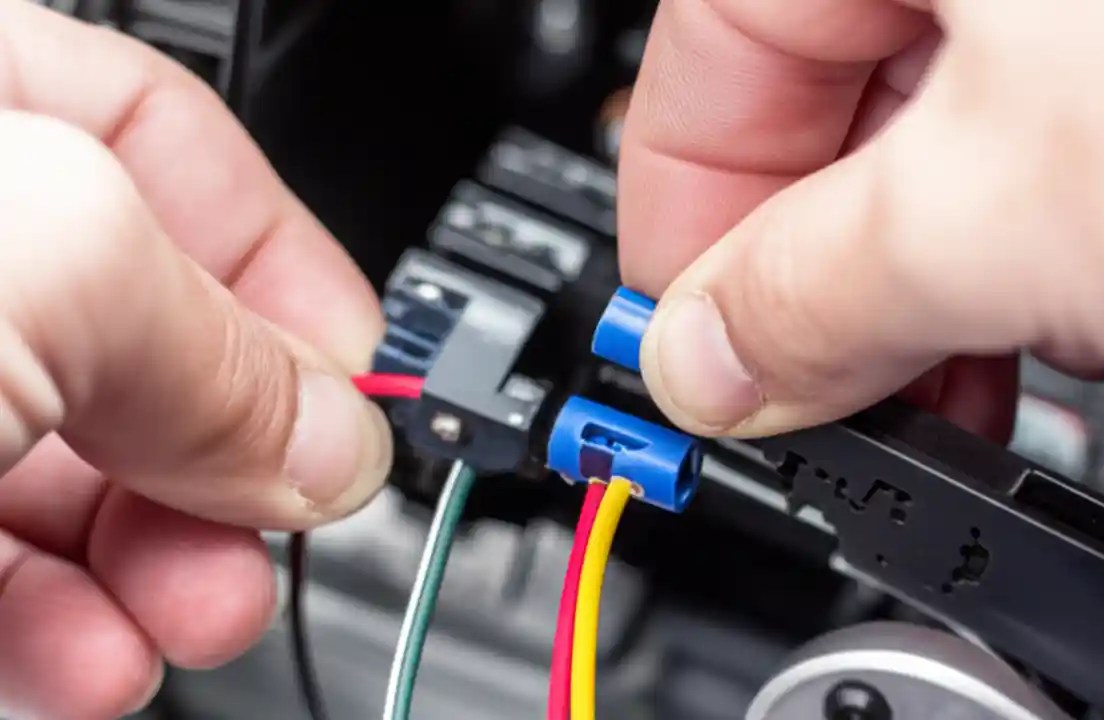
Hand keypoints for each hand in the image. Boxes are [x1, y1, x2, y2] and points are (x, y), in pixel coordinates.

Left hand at [0, 3, 391, 716]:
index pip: (152, 132)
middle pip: (121, 326)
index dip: (277, 254)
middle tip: (286, 518)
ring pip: (53, 463)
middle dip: (227, 448)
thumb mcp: (42, 268)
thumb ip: (215, 343)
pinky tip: (93, 666)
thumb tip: (331, 440)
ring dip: (158, 564)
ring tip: (197, 619)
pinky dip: (50, 632)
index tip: (349, 376)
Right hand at [619, 0, 1103, 439]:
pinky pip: (1050, 142)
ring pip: (942, 140)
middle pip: (823, 112)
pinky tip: (1069, 322)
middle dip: (823, 281)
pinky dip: (1036, 248)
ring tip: (962, 389)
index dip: (679, 227)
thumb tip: (700, 362)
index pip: (701, 60)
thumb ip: (813, 294)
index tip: (694, 351)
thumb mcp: (1003, 211)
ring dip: (934, 287)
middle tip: (828, 399)